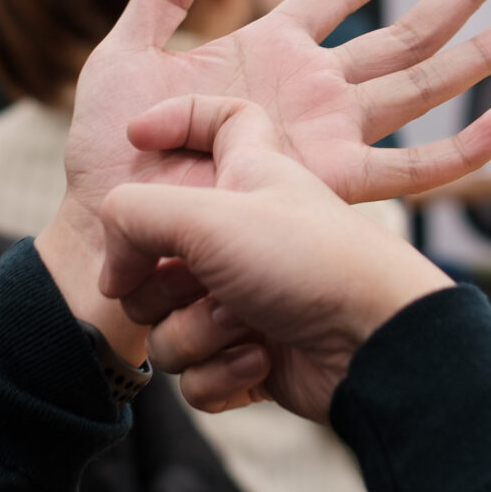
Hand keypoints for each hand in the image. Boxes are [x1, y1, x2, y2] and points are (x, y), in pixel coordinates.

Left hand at [35, 0, 490, 356]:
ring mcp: (329, 136)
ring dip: (482, 52)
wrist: (109, 231)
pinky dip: (466, 149)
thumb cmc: (106, 156)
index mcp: (267, 55)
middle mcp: (311, 93)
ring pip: (425, 86)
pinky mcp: (334, 183)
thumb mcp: (122, 56)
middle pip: (402, 34)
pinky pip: (414, 170)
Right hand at [98, 99, 451, 421]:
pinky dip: (218, 375)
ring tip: (244, 324)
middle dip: (160, 282)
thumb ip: (132, 217)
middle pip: (155, 251)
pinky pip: (194, 375)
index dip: (177, 116)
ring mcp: (247, 301)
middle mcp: (244, 236)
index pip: (218, 119)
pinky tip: (259, 363)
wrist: (377, 347)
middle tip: (198, 280)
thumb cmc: (307, 262)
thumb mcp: (207, 216)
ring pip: (167, 324)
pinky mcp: (253, 360)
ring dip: (195, 333)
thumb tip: (114, 273)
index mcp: (247, 178)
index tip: (139, 135)